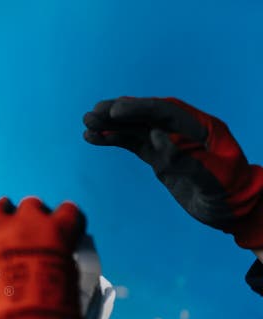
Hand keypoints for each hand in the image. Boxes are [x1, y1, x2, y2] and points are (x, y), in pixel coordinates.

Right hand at [83, 97, 262, 248]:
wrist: (232, 210)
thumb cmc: (229, 192)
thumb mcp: (213, 177)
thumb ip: (186, 157)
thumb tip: (156, 136)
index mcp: (200, 127)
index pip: (165, 111)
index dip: (139, 108)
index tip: (115, 109)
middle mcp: (182, 130)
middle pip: (146, 115)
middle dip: (119, 113)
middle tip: (93, 113)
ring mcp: (169, 143)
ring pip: (135, 128)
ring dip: (111, 125)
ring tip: (87, 122)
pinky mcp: (158, 157)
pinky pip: (133, 144)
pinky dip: (114, 140)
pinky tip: (95, 138)